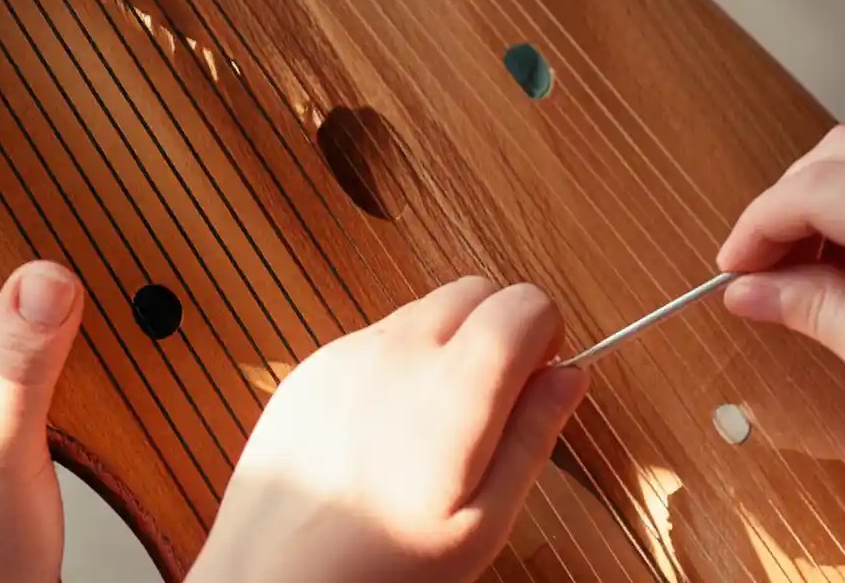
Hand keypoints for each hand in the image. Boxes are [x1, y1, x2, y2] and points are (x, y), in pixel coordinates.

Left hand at [187, 277, 589, 582]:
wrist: (272, 581)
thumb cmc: (381, 568)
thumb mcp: (483, 521)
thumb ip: (532, 435)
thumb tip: (571, 372)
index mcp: (452, 387)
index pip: (525, 302)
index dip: (545, 336)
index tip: (536, 382)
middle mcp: (398, 351)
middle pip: (475, 291)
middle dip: (498, 330)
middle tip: (491, 404)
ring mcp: (347, 352)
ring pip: (423, 310)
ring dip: (446, 344)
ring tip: (431, 428)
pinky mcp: (311, 366)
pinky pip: (373, 338)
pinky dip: (395, 363)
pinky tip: (382, 432)